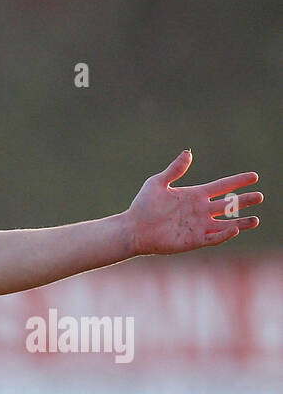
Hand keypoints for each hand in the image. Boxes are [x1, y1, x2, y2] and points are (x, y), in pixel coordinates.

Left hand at [126, 149, 261, 255]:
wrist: (133, 229)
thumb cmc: (142, 206)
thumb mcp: (157, 183)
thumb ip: (175, 169)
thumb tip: (188, 152)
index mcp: (195, 195)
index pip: (222, 186)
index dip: (238, 181)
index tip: (254, 176)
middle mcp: (200, 210)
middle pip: (229, 205)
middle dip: (245, 201)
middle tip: (260, 196)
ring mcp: (198, 226)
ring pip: (225, 224)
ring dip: (241, 222)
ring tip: (256, 220)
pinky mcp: (193, 241)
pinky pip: (213, 238)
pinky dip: (225, 234)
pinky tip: (235, 228)